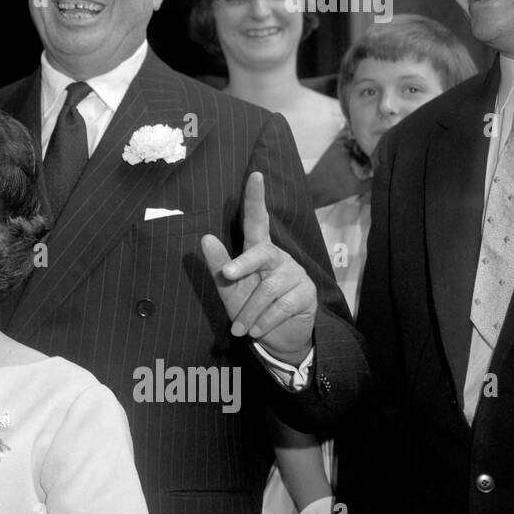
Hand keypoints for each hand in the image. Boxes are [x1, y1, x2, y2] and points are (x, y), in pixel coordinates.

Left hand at [201, 171, 316, 361]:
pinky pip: (281, 306)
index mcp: (259, 250)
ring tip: (239, 328)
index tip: (254, 175)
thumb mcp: (229, 289)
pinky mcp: (307, 294)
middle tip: (229, 276)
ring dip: (249, 311)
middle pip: (261, 254)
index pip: (256, 221)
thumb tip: (206, 237)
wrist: (277, 339)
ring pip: (268, 289)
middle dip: (244, 265)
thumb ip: (219, 266)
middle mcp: (279, 257)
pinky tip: (256, 330)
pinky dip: (263, 321)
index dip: (255, 198)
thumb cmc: (249, 307)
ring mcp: (296, 274)